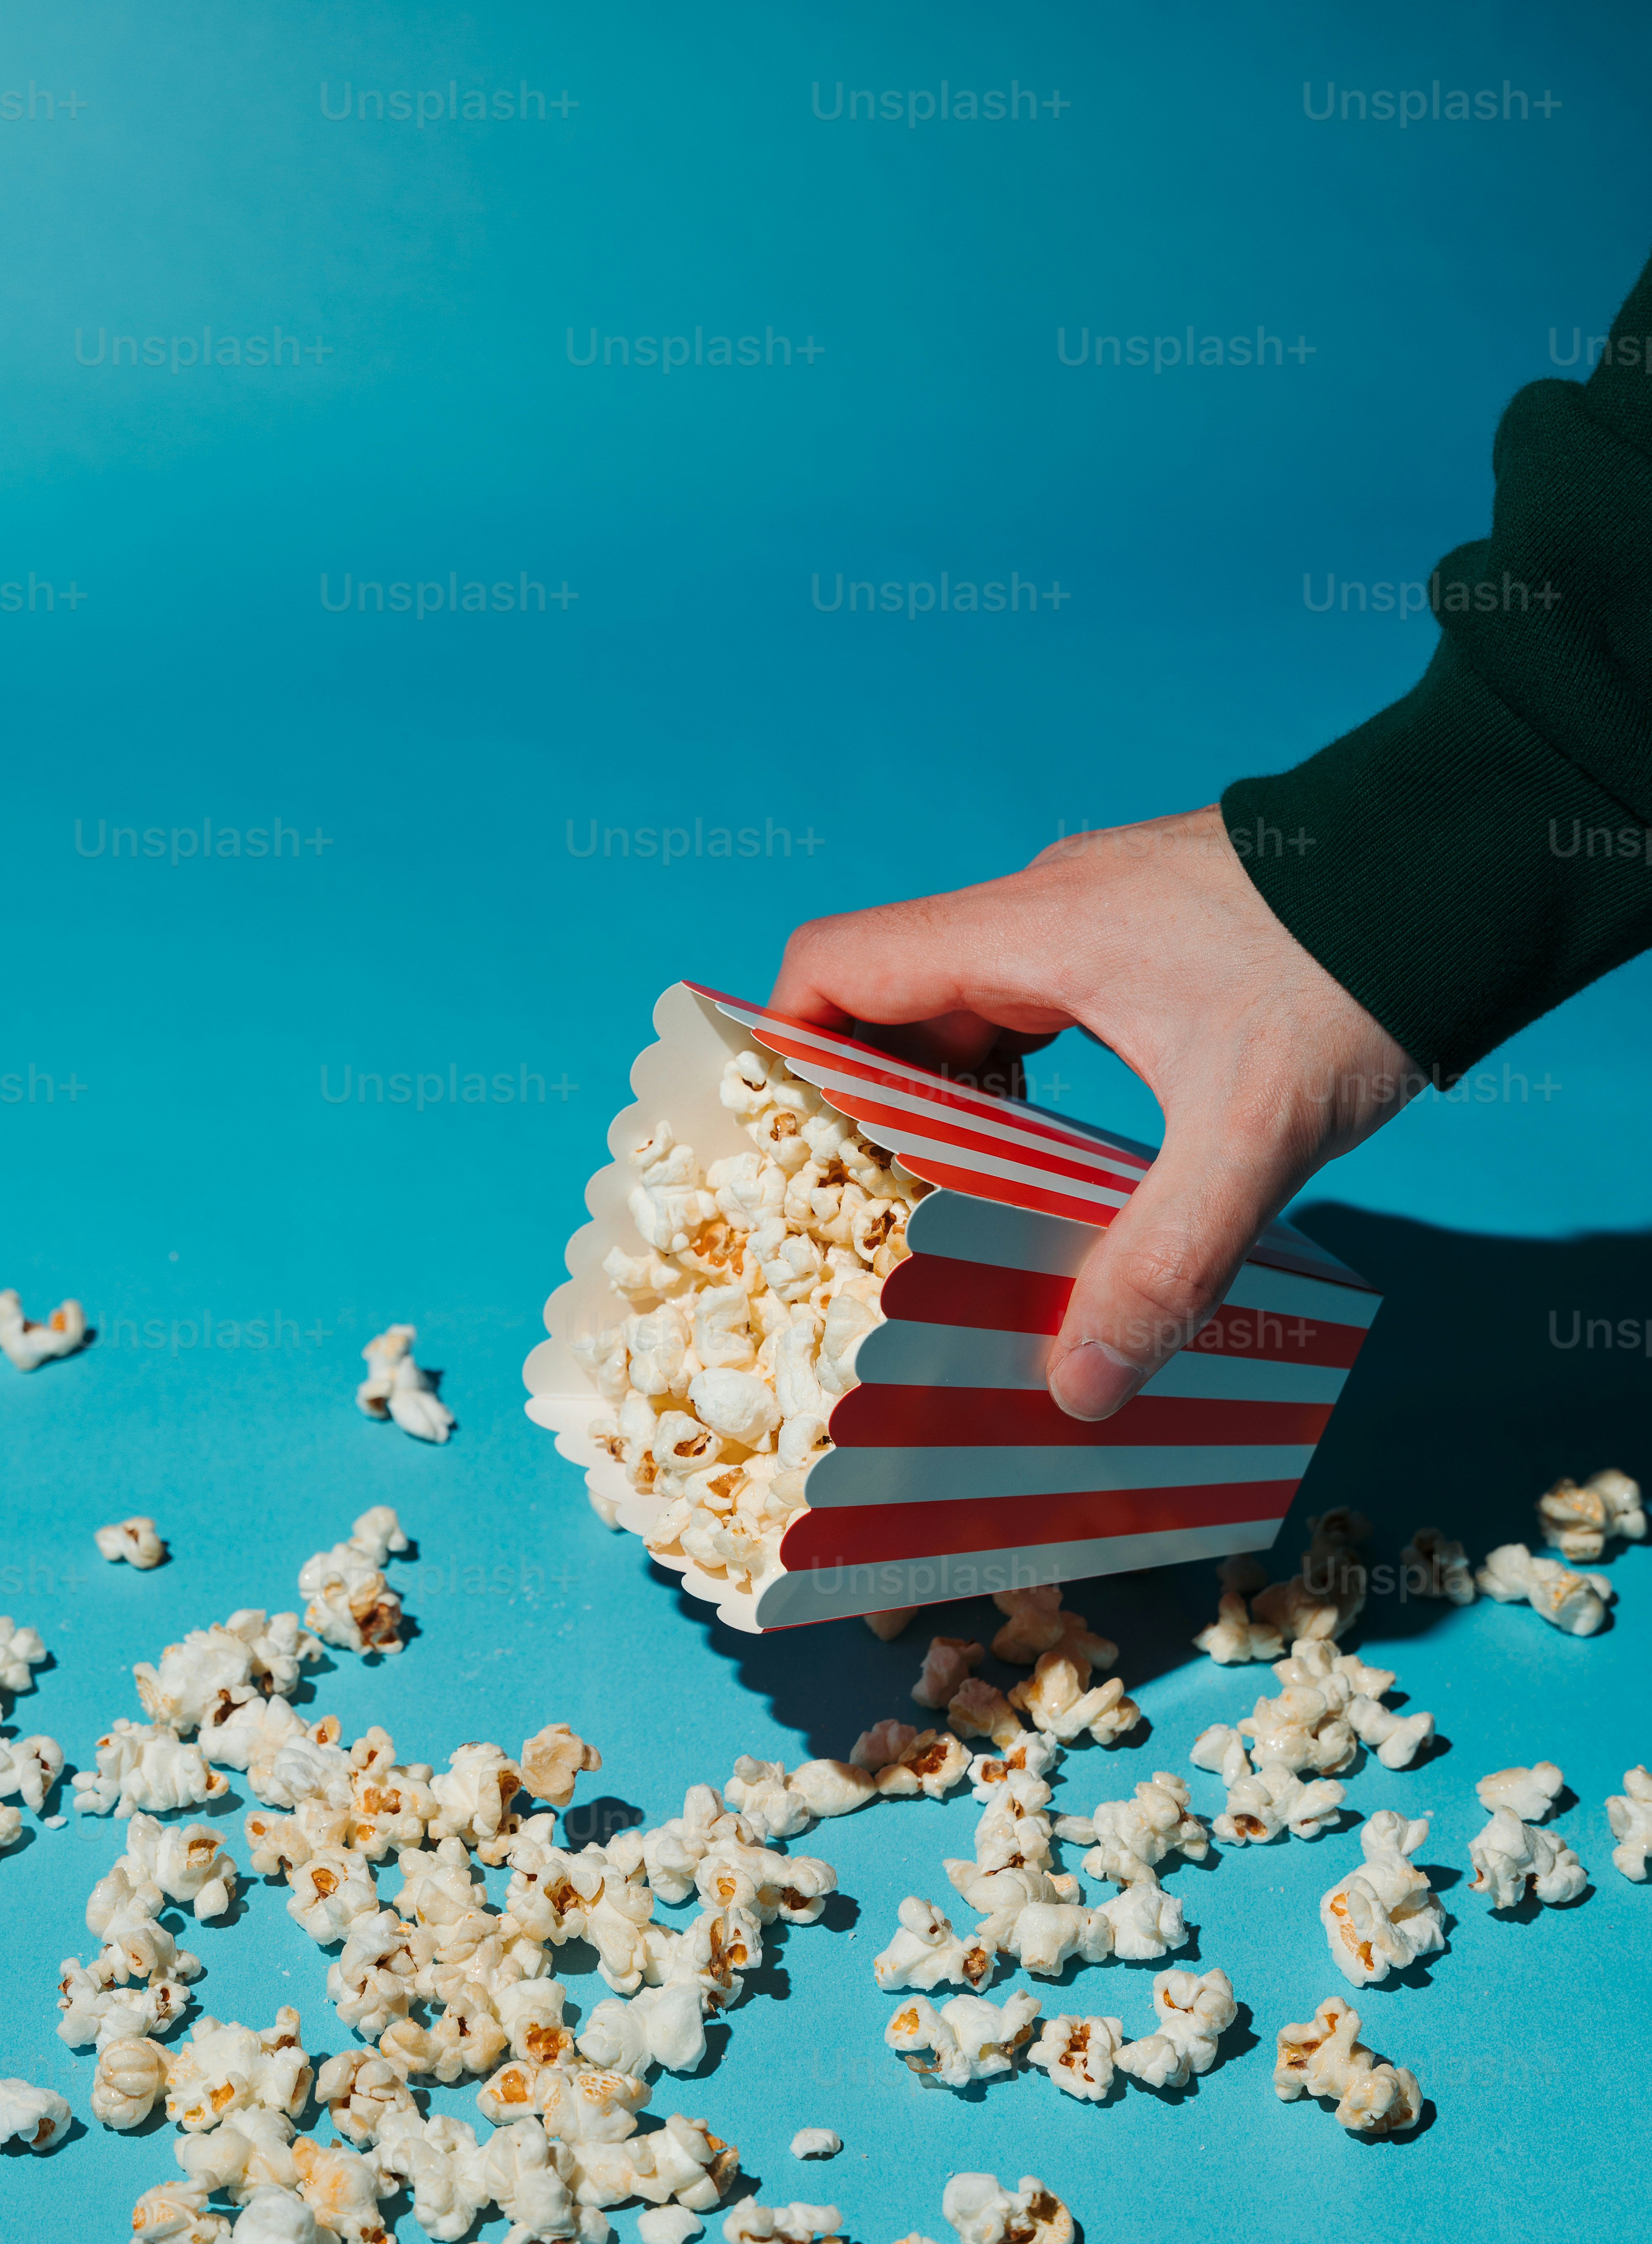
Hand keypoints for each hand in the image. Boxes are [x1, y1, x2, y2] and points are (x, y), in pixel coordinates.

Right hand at [767, 807, 1421, 1418]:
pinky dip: (1019, 1074)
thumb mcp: (1254, 1134)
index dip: (784, 1047)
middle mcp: (1045, 908)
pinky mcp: (1152, 929)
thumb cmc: (1353, 967)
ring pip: (972, 1002)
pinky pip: (1038, 1000)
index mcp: (1028, 931)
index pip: (838, 963)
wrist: (1466, 858)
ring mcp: (1100, 912)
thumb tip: (1080, 1384)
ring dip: (951, 1094)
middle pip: (895, 996)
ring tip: (956, 1197)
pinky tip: (1057, 1148)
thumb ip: (1162, 1261)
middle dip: (868, 1102)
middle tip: (866, 1211)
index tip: (777, 1143)